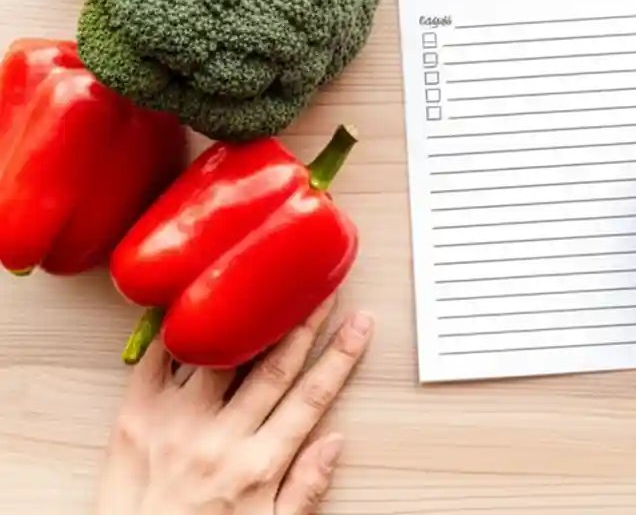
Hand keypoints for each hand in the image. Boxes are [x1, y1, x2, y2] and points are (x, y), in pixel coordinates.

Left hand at [95, 300, 373, 514]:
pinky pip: (157, 362)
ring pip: (223, 356)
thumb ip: (305, 488)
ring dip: (252, 319)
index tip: (360, 324)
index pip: (311, 397)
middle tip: (324, 289)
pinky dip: (177, 330)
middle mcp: (220, 439)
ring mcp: (175, 424)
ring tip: (269, 288)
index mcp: (257, 466)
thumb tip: (335, 443)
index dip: (341, 356)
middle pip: (275, 366)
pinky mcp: (135, 418)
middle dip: (307, 323)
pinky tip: (196, 305)